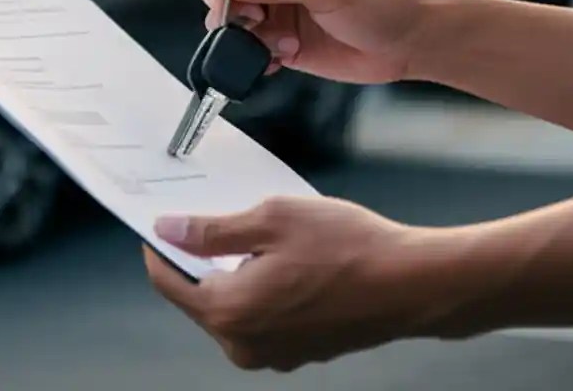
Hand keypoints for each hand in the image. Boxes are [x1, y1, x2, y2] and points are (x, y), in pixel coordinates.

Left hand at [145, 196, 444, 371]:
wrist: (414, 285)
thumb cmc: (349, 249)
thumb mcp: (271, 219)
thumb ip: (211, 230)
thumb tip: (168, 230)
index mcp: (228, 312)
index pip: (167, 281)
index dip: (158, 247)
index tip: (159, 222)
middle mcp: (244, 344)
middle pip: (198, 296)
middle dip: (199, 259)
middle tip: (212, 218)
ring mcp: (272, 354)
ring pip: (231, 308)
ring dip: (234, 274)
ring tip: (258, 235)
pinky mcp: (298, 353)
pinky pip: (261, 318)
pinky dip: (261, 290)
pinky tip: (283, 260)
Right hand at [200, 0, 435, 83]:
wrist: (410, 43)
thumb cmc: (384, 2)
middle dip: (228, 6)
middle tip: (246, 23)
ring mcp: (280, 6)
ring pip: (234, 18)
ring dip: (245, 35)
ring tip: (278, 43)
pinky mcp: (282, 38)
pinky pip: (250, 46)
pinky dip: (254, 56)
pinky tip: (278, 59)